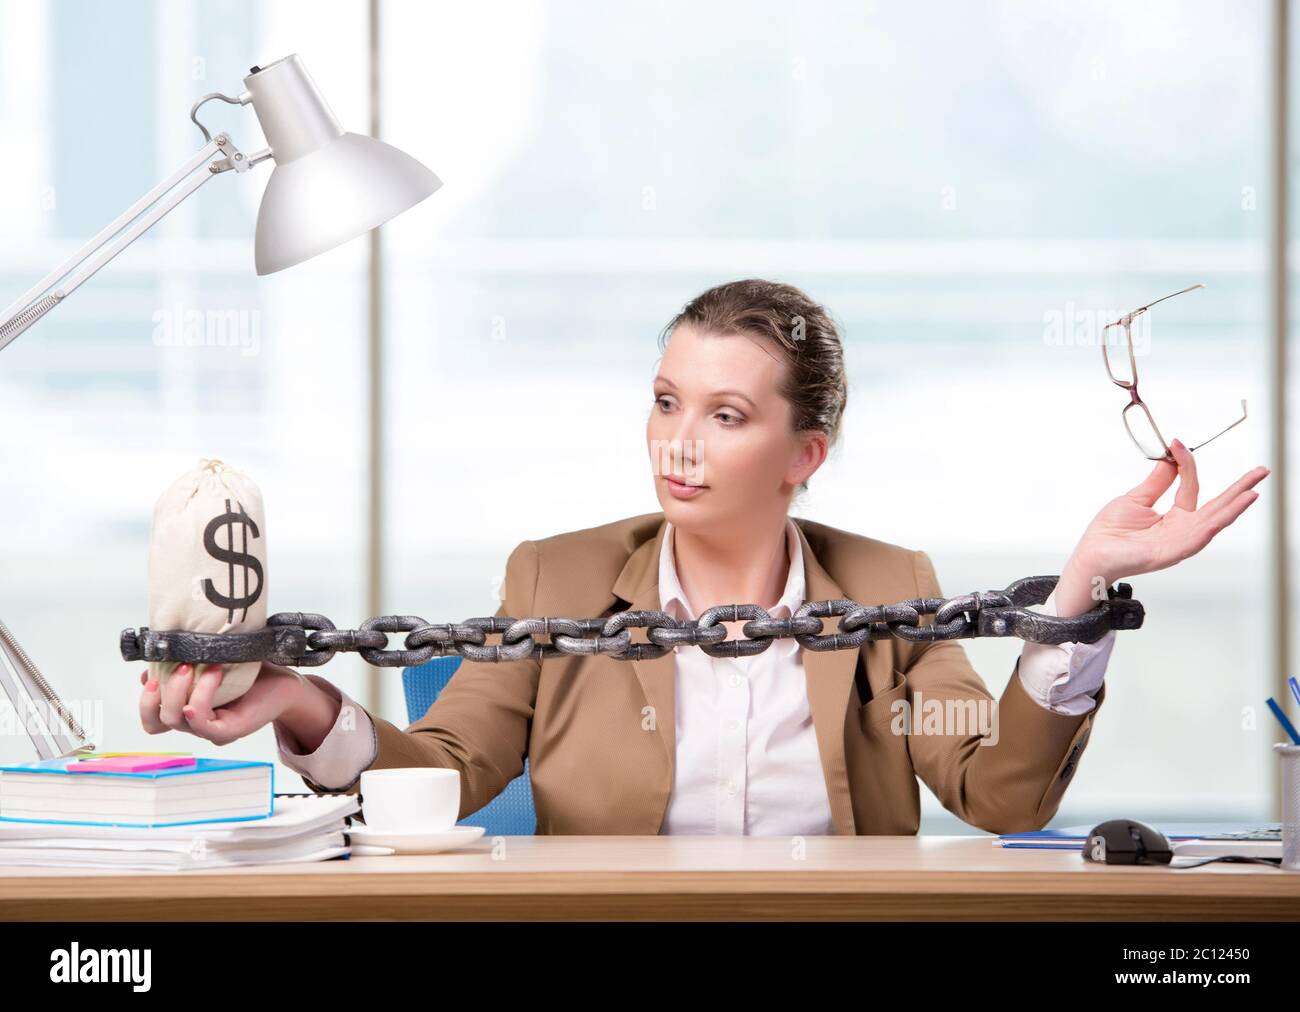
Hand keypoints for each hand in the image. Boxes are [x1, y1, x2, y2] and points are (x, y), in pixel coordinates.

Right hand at [138, 660, 307, 745]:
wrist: (286, 684)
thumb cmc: (253, 674)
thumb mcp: (212, 662)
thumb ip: (186, 663)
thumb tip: (155, 662)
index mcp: (188, 709)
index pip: (152, 718)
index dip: (145, 699)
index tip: (151, 674)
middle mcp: (196, 723)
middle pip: (155, 723)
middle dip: (153, 695)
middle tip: (173, 667)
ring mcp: (210, 730)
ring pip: (175, 721)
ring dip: (179, 690)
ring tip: (194, 665)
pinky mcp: (227, 731)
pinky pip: (202, 722)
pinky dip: (200, 698)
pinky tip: (211, 675)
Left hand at [1066, 438, 1268, 586]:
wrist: (1092, 553)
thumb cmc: (1110, 531)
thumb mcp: (1136, 498)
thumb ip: (1157, 480)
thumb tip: (1172, 457)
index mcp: (1174, 516)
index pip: (1190, 486)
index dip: (1187, 464)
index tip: (1177, 443)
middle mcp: (1182, 528)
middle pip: (1216, 506)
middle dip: (1239, 489)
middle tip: (1261, 472)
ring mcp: (1179, 542)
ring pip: (1212, 522)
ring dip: (1233, 508)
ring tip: (1252, 492)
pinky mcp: (1170, 553)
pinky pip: (1195, 539)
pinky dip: (1210, 527)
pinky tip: (1223, 517)